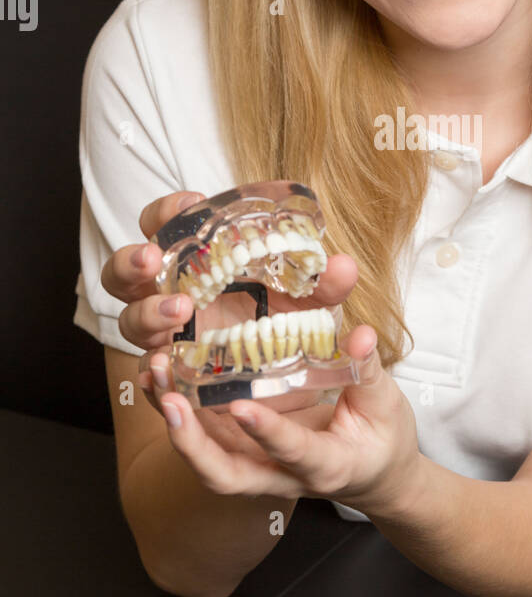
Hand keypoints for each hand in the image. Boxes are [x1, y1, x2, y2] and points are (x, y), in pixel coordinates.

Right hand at [100, 189, 369, 466]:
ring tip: (178, 312)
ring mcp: (166, 341)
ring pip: (130, 324)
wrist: (297, 393)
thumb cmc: (290, 328)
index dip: (166, 212)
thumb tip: (343, 267)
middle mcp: (170, 298)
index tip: (191, 203)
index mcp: (195, 265)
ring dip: (146, 315)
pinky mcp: (174, 383)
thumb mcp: (312, 305)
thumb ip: (325, 285)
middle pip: (124, 274)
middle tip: (154, 260)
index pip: (163, 227)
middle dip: (131, 263)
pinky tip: (160, 372)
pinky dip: (149, 377)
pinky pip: (147, 381)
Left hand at [157, 323, 421, 517]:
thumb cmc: (381, 441)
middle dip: (192, 444)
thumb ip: (368, 370)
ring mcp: (257, 466)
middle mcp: (281, 475)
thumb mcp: (387, 406)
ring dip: (173, 422)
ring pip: (205, 458)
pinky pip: (202, 437)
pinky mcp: (241, 451)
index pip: (294, 453)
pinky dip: (175, 410)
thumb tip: (358, 335)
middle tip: (169, 400)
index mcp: (326, 465)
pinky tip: (157, 374)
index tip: (242, 407)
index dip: (268, 433)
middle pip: (226, 476)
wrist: (373, 475)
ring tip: (152, 374)